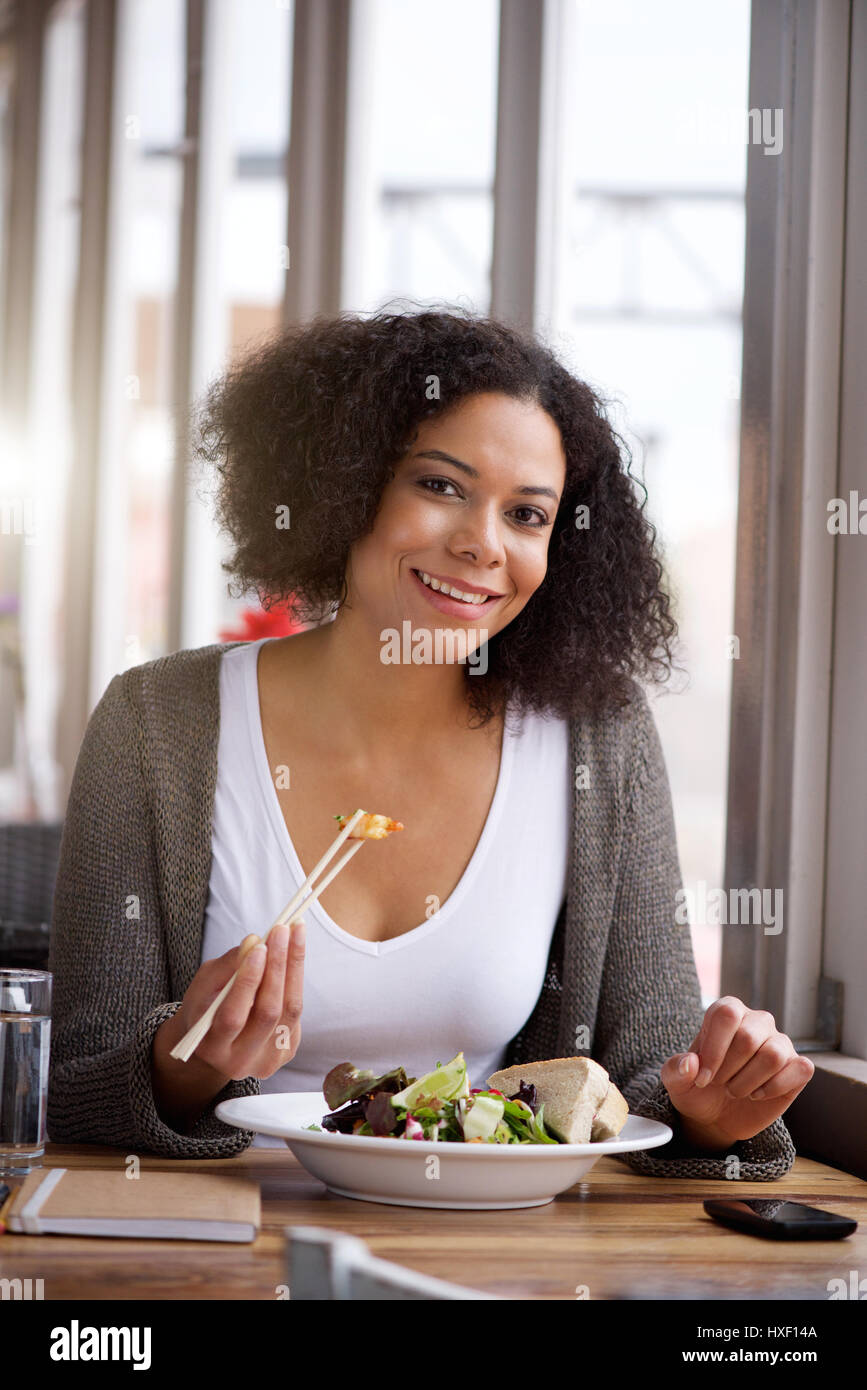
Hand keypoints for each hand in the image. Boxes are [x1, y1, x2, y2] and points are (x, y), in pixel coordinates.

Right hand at [175, 920, 305, 1081]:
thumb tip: (255, 942)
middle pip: (267, 1013)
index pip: (233, 1015)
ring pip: (290, 1011)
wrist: (216, 1041)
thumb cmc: (207, 1006)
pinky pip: (296, 1012)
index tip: (259, 945)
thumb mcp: (205, 985)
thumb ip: (228, 966)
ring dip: (294, 966)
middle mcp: (239, 1062)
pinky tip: (294, 954)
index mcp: (210, 1047)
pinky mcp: (286, 1052)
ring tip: (295, 932)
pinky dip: (297, 979)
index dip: (248, 980)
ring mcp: (266, 1061)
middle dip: (277, 966)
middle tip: (282, 929)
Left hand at [660, 996, 814, 1147]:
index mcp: (727, 1012)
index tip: (703, 1079)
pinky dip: (776, 1088)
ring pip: (773, 1055)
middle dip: (729, 1070)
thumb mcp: (676, 1081)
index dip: (714, 1050)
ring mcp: (780, 1042)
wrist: (717, 1116)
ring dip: (749, 1082)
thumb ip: (677, 1069)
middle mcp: (756, 1021)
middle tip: (720, 1084)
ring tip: (736, 1090)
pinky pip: (800, 1069)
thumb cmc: (698, 1089)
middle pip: (748, 1038)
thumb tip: (691, 1063)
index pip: (726, 1015)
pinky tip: (758, 1094)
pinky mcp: (797, 1066)